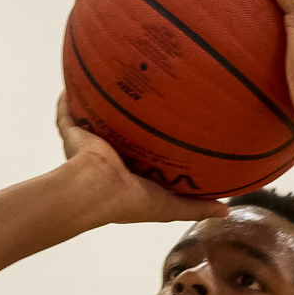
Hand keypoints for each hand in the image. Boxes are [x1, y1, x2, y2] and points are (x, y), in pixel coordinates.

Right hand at [55, 93, 226, 225]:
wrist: (97, 188)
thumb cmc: (131, 200)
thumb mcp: (170, 207)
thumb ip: (196, 208)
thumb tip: (226, 212)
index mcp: (130, 174)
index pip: (145, 156)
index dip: (156, 145)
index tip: (171, 128)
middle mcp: (110, 158)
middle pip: (122, 134)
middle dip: (131, 120)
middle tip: (147, 99)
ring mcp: (90, 145)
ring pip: (96, 120)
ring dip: (102, 106)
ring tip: (116, 82)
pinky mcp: (74, 133)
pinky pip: (67, 113)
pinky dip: (68, 100)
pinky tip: (74, 83)